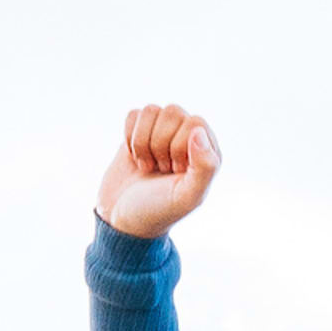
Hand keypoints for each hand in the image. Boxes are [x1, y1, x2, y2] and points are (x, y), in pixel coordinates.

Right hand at [98, 103, 220, 238]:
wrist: (122, 220)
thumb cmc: (159, 211)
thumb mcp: (187, 196)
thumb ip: (205, 167)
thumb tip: (198, 131)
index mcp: (208, 151)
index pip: (194, 123)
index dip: (178, 147)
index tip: (174, 171)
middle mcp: (188, 137)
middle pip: (173, 112)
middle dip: (159, 145)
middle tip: (160, 170)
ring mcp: (163, 133)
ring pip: (151, 110)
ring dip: (142, 143)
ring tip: (148, 166)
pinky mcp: (139, 132)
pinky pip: (134, 114)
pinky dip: (129, 138)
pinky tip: (135, 158)